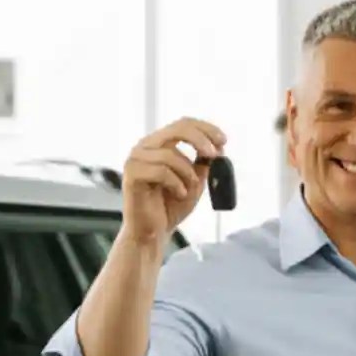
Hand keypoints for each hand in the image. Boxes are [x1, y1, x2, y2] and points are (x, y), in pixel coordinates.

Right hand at [121, 117, 226, 243]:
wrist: (153, 232)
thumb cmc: (171, 206)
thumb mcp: (195, 181)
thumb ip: (204, 163)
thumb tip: (219, 147)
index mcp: (159, 144)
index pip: (183, 123)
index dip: (206, 128)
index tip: (224, 140)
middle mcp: (145, 147)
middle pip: (177, 129)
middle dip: (200, 140)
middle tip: (214, 155)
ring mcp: (136, 159)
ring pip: (170, 154)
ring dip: (187, 174)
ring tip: (187, 190)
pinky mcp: (131, 174)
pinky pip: (161, 171)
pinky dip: (176, 184)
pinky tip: (178, 194)